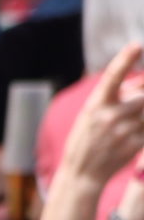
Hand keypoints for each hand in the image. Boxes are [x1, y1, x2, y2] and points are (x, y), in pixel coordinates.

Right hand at [57, 43, 143, 189]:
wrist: (82, 174)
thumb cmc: (87, 138)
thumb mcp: (92, 113)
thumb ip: (116, 95)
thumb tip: (142, 83)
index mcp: (96, 105)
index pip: (112, 77)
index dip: (124, 60)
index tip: (136, 46)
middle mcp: (109, 116)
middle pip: (143, 94)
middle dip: (142, 96)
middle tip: (132, 105)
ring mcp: (123, 131)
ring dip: (143, 114)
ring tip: (126, 124)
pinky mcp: (135, 144)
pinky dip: (143, 127)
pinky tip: (129, 135)